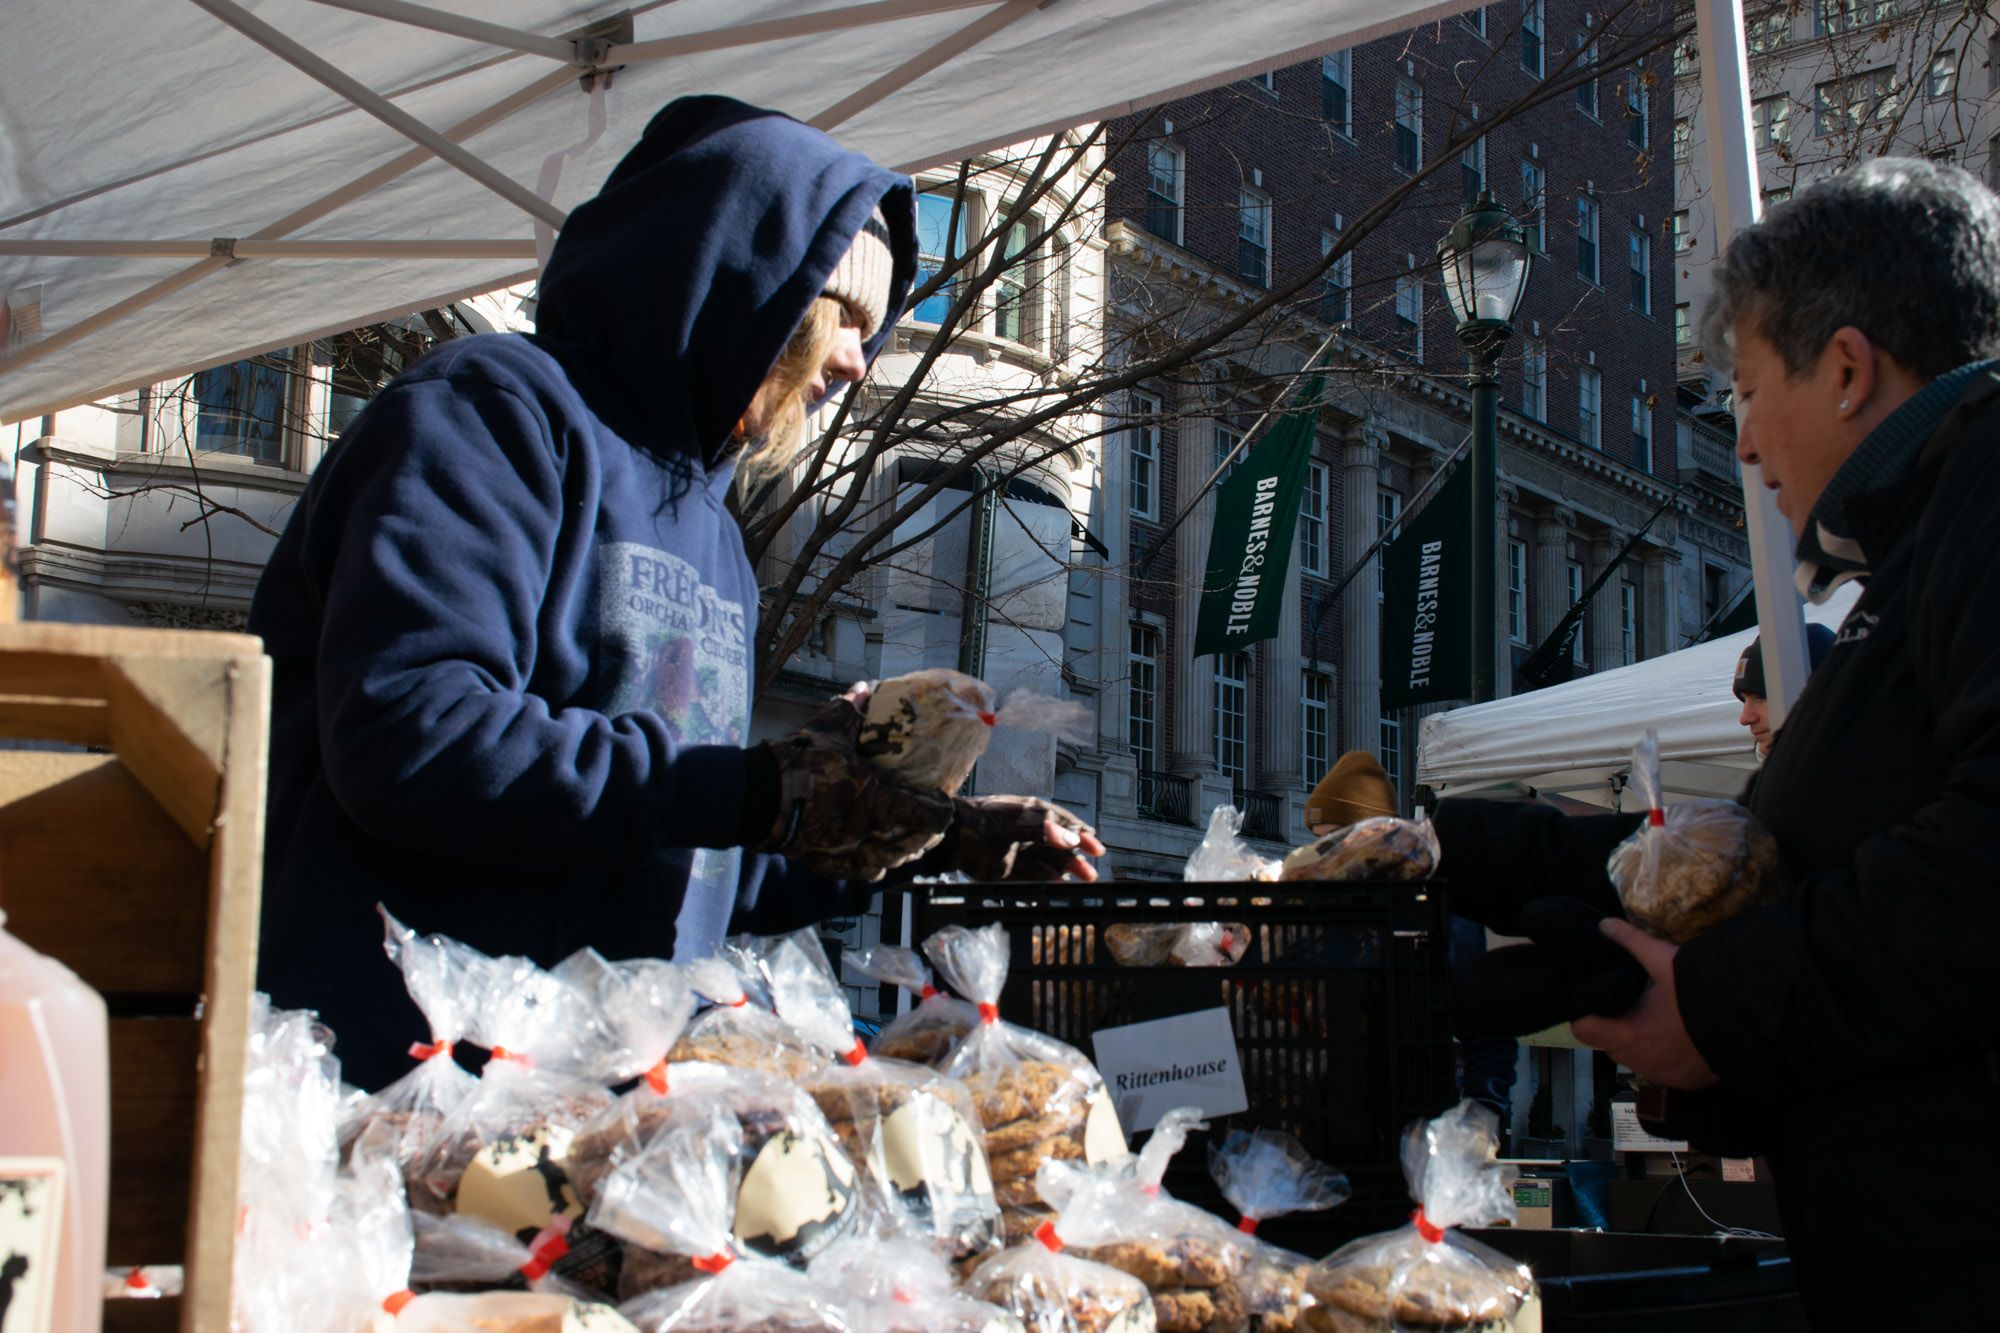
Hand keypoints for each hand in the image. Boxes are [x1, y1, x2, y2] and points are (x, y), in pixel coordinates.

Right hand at [759, 691, 952, 881]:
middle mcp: (874, 834)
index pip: (933, 818)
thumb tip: (863, 690)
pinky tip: (875, 849)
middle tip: (926, 814)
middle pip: (918, 842)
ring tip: (904, 831)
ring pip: (896, 859)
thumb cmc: (798, 764)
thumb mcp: (828, 729)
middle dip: (926, 829)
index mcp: (882, 800)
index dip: (940, 808)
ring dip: (904, 845)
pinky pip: (869, 870)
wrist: (757, 801)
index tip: (939, 798)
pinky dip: (876, 860)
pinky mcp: (835, 867)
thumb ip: (851, 709)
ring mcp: (855, 855)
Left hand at [936, 795, 1106, 881]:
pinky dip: (1044, 885)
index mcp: (1032, 815)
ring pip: (1048, 866)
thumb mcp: (1020, 818)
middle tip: (1091, 873)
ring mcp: (1018, 854)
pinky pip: (1030, 881)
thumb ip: (1046, 828)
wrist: (954, 836)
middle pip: (1058, 849)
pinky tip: (1055, 888)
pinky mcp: (1007, 873)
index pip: (1064, 826)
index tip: (1096, 848)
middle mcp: (1028, 835)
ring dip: (1064, 873)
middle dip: (1076, 860)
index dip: (1081, 837)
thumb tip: (1071, 839)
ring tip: (1081, 882)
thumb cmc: (986, 819)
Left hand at [1571, 918, 1719, 1090]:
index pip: (1584, 1030)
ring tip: (1654, 1017)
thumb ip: (1631, 941)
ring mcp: (1664, 1076)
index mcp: (1629, 1035)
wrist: (1751, 1021)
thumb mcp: (1663, 961)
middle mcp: (1642, 1062)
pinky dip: (1664, 1056)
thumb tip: (1604, 923)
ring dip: (1640, 1041)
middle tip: (1629, 1003)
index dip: (1585, 1013)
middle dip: (1615, 1025)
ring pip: (1636, 1058)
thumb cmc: (1700, 991)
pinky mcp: (1684, 1083)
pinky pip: (1662, 1070)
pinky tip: (1676, 1036)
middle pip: (1609, 1044)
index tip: (1594, 1000)